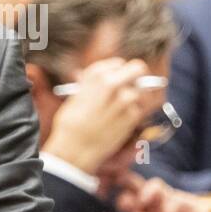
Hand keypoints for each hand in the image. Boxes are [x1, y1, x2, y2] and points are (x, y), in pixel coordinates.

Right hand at [42, 58, 166, 175]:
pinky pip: (138, 109)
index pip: (119, 63)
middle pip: (138, 68)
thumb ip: (89, 84)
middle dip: (135, 77)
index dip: (118, 72)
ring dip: (133, 98)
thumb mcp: (75, 96)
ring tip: (119, 109)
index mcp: (96, 74)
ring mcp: (125, 99)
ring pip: (139, 91)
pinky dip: (132, 114)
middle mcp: (112, 82)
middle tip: (130, 86)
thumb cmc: (70, 124)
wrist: (75, 148)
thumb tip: (93, 78)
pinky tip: (118, 121)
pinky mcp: (133, 116)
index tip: (115, 80)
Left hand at [114, 173, 210, 211]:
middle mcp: (156, 209)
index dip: (124, 200)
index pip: (130, 202)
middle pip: (139, 188)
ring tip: (143, 208)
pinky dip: (166, 210)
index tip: (122, 205)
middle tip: (127, 198)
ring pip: (155, 187)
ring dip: (146, 194)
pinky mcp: (190, 206)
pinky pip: (174, 200)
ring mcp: (172, 206)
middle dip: (130, 186)